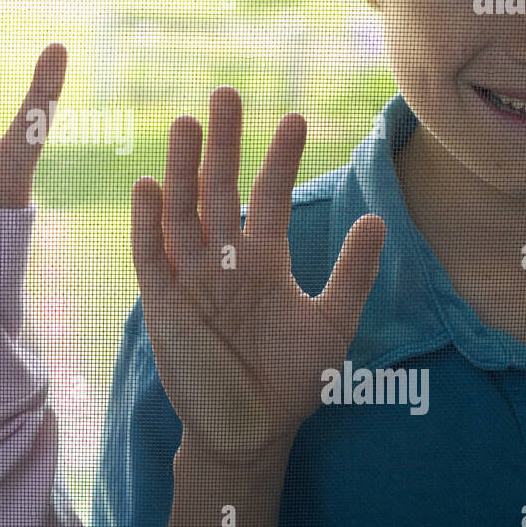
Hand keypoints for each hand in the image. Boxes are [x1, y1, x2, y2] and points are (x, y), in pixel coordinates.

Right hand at [132, 87, 384, 468]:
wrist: (250, 432)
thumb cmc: (292, 381)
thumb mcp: (333, 326)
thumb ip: (353, 273)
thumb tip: (379, 218)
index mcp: (265, 260)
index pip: (270, 196)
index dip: (280, 159)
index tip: (295, 118)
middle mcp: (225, 259)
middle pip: (219, 189)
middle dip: (222, 144)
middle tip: (225, 95)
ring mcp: (191, 278)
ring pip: (182, 212)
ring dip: (182, 169)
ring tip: (187, 124)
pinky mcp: (163, 304)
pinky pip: (150, 257)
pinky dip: (147, 223)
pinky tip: (147, 186)